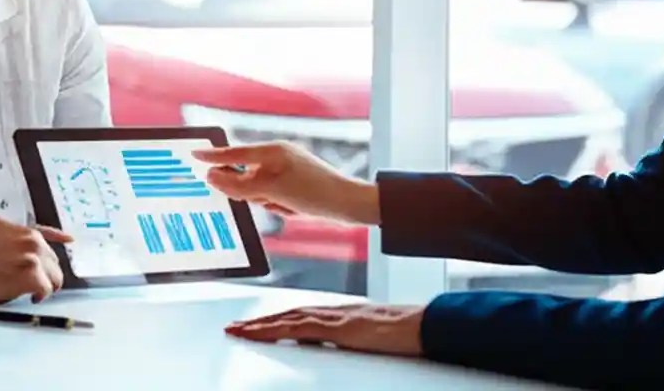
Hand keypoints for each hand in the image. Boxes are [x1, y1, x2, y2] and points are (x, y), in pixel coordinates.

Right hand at [0, 219, 73, 303]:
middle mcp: (32, 241)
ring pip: (55, 276)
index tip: (56, 258)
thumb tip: (16, 246)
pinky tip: (32, 298)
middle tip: (37, 284)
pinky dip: (40, 296)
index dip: (50, 255)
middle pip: (53, 261)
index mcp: (23, 231)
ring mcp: (33, 258)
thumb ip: (9, 237)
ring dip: (46, 286)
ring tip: (35, 293)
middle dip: (46, 273)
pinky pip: (46, 289)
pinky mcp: (30, 276)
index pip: (49, 242)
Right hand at [192, 143, 380, 224]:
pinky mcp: (293, 185)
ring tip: (289, 204)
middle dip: (253, 193)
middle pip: (245, 176)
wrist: (349, 205)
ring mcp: (286, 171)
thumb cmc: (314, 192)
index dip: (213, 157)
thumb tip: (213, 177)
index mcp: (272, 150)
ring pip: (258, 190)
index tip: (194, 154)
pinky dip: (279, 206)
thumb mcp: (271, 190)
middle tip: (271, 199)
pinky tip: (295, 208)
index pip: (235, 153)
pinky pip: (272, 197)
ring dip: (268, 202)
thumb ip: (238, 185)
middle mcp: (278, 157)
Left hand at [225, 304, 424, 356]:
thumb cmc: (409, 336)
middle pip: (288, 315)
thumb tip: (343, 351)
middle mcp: (335, 313)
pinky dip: (277, 330)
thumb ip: (356, 343)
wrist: (428, 326)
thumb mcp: (376, 341)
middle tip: (234, 328)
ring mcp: (336, 318)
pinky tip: (262, 334)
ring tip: (238, 331)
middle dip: (260, 322)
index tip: (256, 326)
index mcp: (343, 317)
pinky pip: (300, 328)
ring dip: (261, 325)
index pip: (301, 316)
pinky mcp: (339, 328)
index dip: (277, 321)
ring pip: (288, 319)